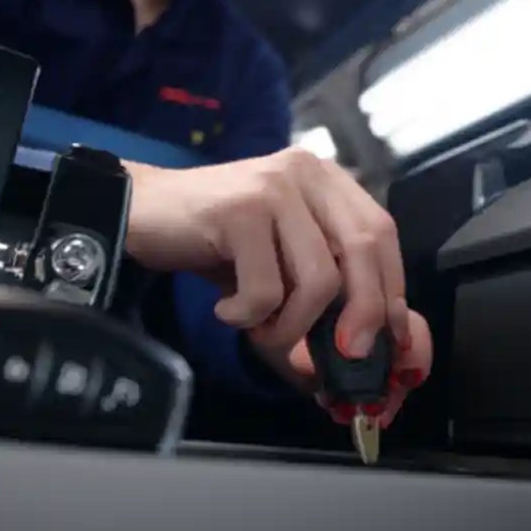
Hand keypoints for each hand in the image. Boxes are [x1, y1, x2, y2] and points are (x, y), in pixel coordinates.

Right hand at [122, 147, 432, 422]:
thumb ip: (325, 291)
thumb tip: (366, 350)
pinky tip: (226, 308)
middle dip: (362, 316)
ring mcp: (274, 187)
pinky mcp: (240, 210)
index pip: (383, 234)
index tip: (387, 341)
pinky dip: (248, 316)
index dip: (390, 291)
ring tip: (260, 328)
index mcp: (327, 181)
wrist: (139, 213)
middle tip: (343, 356)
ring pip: (319, 279)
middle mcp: (307, 174)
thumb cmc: (217, 244)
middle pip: (363, 252)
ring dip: (292, 326)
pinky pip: (267, 289)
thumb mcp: (282, 263)